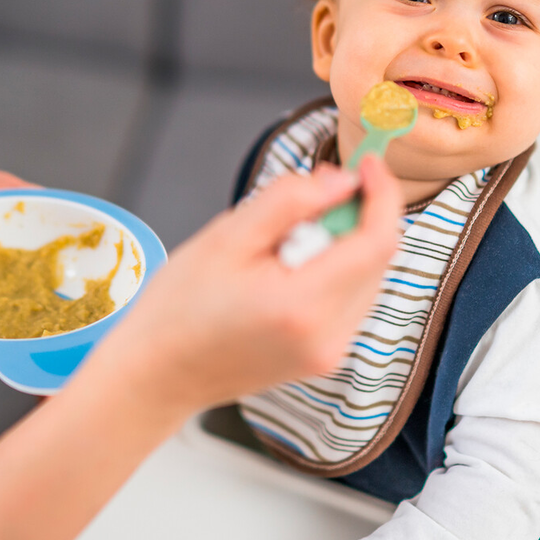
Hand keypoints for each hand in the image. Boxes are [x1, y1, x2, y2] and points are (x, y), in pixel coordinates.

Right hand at [100, 154, 400, 414]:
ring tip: (283, 241)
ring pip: (368, 277)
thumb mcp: (227, 236)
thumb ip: (291, 200)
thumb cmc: (179, 307)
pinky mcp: (325, 358)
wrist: (158, 376)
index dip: (381, 194)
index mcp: (303, 305)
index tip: (364, 164)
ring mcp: (331, 353)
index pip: (378, 241)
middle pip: (378, 257)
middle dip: (356, 215)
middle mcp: (329, 336)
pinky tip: (288, 270)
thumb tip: (342, 180)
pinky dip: (335, 271)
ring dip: (344, 243)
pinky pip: (351, 299)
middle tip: (311, 192)